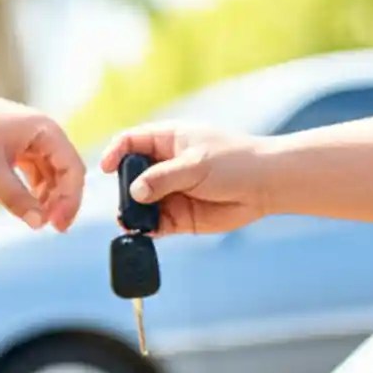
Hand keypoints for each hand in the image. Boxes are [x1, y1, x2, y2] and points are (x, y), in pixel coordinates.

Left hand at [0, 86, 85, 231]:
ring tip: (39, 220)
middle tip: (55, 229)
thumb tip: (39, 225)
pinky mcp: (20, 146)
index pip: (73, 169)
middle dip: (63, 200)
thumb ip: (15, 197)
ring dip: (50, 197)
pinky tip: (28, 207)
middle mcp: (45, 132)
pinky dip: (36, 190)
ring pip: (53, 174)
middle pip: (67, 172)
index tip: (57, 224)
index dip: (70, 199)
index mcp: (46, 130)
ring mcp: (33, 139)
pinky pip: (37, 172)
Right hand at [98, 122, 269, 235]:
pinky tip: (146, 232)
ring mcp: (171, 192)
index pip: (130, 141)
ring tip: (131, 222)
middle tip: (124, 203)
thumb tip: (134, 193)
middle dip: (123, 189)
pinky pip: (156, 223)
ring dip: (133, 213)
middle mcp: (165, 166)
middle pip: (131, 176)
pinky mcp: (181, 216)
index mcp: (167, 140)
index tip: (107, 168)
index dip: (115, 152)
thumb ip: (163, 178)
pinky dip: (148, 229)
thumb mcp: (195, 164)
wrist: (265, 185)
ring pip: (141, 203)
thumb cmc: (234, 162)